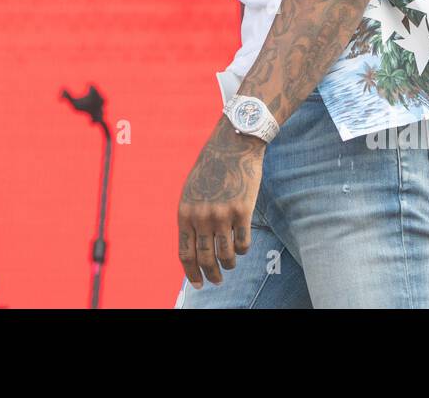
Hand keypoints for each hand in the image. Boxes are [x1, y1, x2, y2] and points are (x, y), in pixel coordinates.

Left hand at [177, 117, 263, 288]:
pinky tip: (242, 248)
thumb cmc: (212, 167)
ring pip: (226, 255)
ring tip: (230, 264)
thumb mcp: (191, 191)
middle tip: (217, 280)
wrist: (233, 145)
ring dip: (229, 264)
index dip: (191, 272)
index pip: (185, 253)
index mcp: (185, 212)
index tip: (198, 284)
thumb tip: (193, 246)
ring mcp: (222, 215)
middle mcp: (201, 217)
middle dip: (212, 275)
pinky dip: (243, 250)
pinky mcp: (242, 211)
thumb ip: (191, 216)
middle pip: (205, 259)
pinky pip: (243, 243)